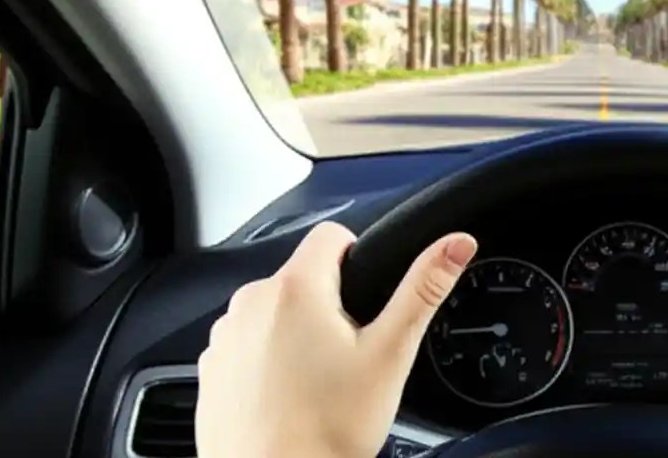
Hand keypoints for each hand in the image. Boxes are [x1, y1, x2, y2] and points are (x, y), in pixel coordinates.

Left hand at [196, 222, 477, 457]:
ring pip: (275, 311)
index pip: (331, 235)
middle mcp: (250, 303)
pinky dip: (268, 360)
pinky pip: (248, 343)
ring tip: (317, 381)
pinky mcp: (212, 367)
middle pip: (303, 276)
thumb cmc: (325, 431)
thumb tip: (455, 245)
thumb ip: (423, 291)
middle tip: (348, 355)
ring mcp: (225, 336)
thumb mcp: (390, 355)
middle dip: (330, 305)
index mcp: (296, 289)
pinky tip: (288, 395)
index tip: (366, 300)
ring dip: (296, 332)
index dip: (358, 259)